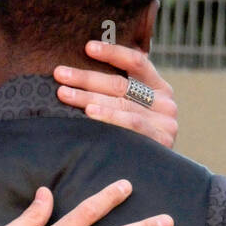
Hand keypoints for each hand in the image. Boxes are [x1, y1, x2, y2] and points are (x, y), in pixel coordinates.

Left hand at [53, 42, 177, 147]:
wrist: (158, 177)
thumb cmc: (137, 141)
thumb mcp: (135, 112)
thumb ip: (122, 93)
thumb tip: (88, 63)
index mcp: (160, 88)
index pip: (137, 62)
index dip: (112, 53)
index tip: (87, 47)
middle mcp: (166, 102)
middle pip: (121, 84)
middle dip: (86, 78)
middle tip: (60, 74)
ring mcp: (166, 122)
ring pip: (121, 103)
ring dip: (89, 97)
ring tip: (64, 93)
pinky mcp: (162, 141)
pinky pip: (131, 125)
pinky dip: (109, 117)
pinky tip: (89, 113)